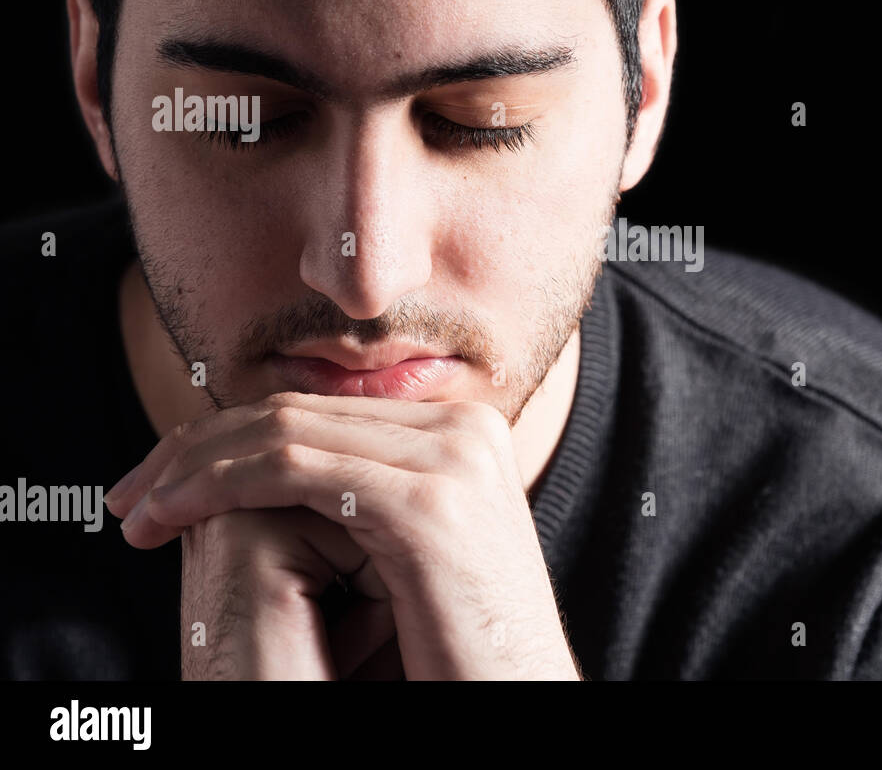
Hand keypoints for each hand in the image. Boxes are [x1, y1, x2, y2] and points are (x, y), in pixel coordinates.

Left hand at [106, 392, 579, 679]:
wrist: (519, 697)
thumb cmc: (457, 648)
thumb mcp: (406, 557)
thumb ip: (361, 498)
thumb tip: (270, 472)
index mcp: (462, 433)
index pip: (320, 411)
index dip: (231, 439)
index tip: (166, 484)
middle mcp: (464, 429)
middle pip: (296, 412)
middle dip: (197, 449)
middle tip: (134, 496)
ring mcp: (452, 457)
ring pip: (283, 433)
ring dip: (193, 469)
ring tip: (141, 513)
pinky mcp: (426, 501)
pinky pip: (290, 470)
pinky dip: (216, 486)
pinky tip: (172, 516)